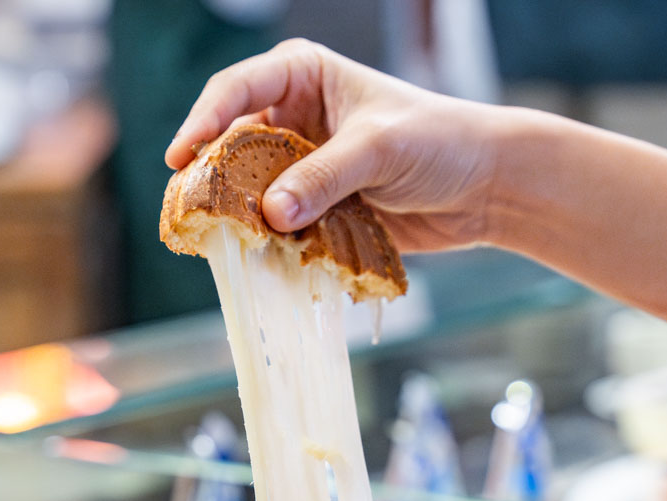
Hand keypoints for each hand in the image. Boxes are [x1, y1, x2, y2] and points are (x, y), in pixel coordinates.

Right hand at [166, 40, 504, 252]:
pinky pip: (279, 226)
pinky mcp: (316, 208)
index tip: (182, 156)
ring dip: (240, 216)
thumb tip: (271, 213)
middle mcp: (293, 118)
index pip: (236, 90)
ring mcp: (302, 166)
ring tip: (222, 241)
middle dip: (214, 177)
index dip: (204, 121)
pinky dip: (270, 242)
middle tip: (193, 210)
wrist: (484, 186)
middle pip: (232, 144)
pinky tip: (260, 259)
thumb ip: (324, 178)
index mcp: (301, 76)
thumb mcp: (378, 149)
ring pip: (251, 190)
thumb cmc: (438, 141)